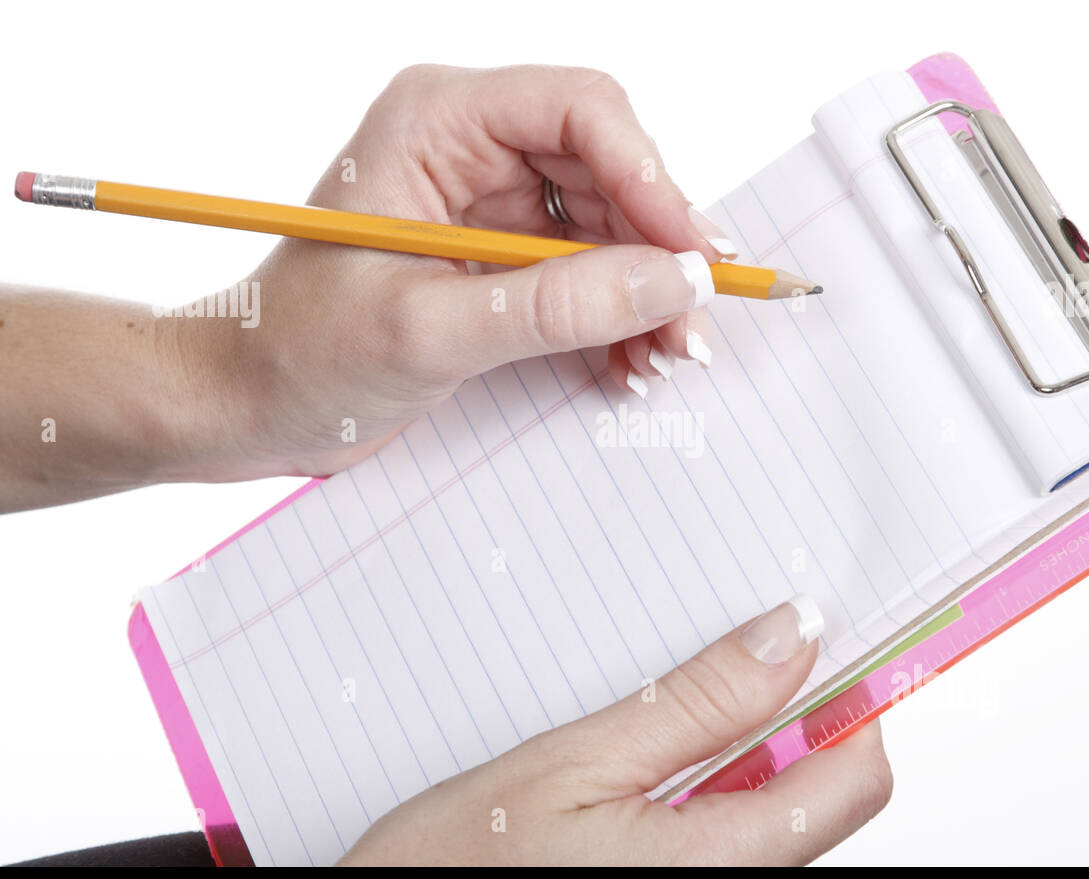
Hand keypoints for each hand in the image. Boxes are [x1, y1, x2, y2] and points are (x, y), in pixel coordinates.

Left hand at [180, 64, 736, 480]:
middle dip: (656, 251)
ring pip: (610, 228)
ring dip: (645, 294)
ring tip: (662, 360)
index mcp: (437, 122)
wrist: (246, 406)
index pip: (580, 112)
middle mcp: (471, 148)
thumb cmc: (297, 353)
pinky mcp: (500, 261)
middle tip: (689, 327)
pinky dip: (617, 320)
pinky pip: (587, 275)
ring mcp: (489, 205)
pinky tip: (627, 364)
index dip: (651, 179)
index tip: (691, 257)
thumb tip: (673, 282)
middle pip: (610, 171)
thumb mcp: (427, 330)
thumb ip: (553, 306)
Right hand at [337, 596, 891, 865]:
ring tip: (664, 713)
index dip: (853, 701)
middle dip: (789, 719)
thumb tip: (791, 640)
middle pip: (821, 797)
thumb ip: (696, 705)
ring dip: (744, 751)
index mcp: (721, 865)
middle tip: (725, 658)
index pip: (855, 778)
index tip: (822, 642)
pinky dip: (710, 787)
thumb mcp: (573, 762)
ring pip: (774, 815)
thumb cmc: (451, 871)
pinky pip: (728, 838)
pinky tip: (646, 763)